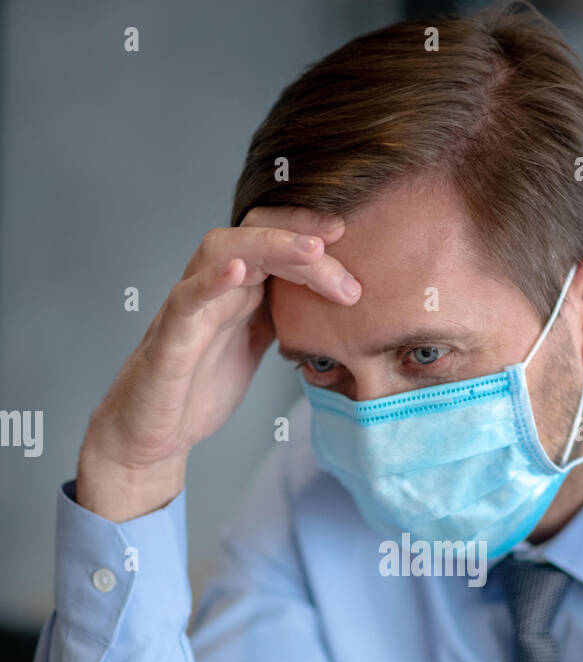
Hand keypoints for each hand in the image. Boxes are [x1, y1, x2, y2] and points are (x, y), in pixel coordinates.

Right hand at [77, 207, 359, 519]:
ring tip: (311, 251)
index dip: (306, 227)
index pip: (271, 236)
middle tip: (345, 250)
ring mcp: (189, 308)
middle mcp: (213, 288)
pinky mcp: (169, 339)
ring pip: (221, 251)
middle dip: (301, 235)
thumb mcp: (255, 345)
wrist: (153, 434)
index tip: (349, 232)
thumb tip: (330, 306)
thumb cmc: (199, 386)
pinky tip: (238, 271)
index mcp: (237, 289)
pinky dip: (210, 281)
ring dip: (270, 245)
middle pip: (254, 234)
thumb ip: (282, 317)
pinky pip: (186, 300)